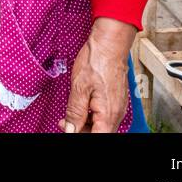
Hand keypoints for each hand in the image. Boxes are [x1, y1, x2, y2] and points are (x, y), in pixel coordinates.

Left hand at [63, 17, 136, 132]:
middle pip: (99, 132)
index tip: (68, 129)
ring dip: (85, 123)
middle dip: (81, 130)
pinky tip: (81, 106)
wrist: (110, 44)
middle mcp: (116, 113)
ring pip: (101, 125)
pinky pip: (104, 115)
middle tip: (64, 122)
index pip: (97, 136)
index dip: (80, 134)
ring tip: (69, 115)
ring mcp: (117, 106)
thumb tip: (70, 129)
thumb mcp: (79, 88)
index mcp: (108, 114)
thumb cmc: (96, 62)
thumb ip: (75, 112)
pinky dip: (91, 115)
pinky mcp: (115, 100)